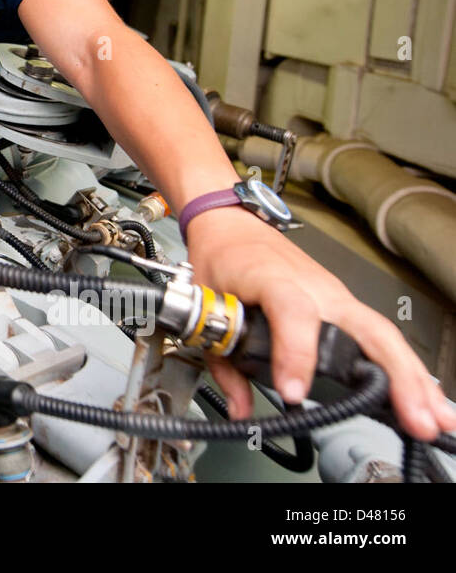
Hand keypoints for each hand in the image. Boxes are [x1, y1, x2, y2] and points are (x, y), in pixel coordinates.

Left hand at [184, 206, 455, 440]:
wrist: (231, 224)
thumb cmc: (223, 258)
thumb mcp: (207, 307)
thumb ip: (223, 364)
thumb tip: (240, 408)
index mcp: (274, 280)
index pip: (293, 313)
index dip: (295, 352)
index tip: (293, 391)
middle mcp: (315, 287)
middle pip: (365, 329)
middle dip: (393, 376)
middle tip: (411, 417)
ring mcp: (336, 295)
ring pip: (383, 335)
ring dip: (412, 377)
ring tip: (433, 418)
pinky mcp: (344, 304)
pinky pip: (380, 335)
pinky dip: (406, 367)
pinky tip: (424, 396)